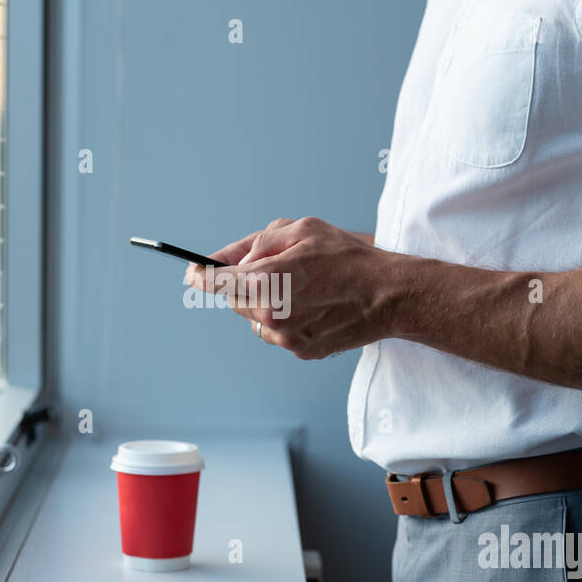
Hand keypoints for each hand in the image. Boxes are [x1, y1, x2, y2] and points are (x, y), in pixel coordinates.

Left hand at [185, 217, 402, 359]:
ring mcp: (284, 337)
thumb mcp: (301, 231)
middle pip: (233, 300)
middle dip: (245, 284)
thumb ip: (254, 244)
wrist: (388, 295)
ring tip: (301, 288)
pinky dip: (284, 319)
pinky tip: (311, 306)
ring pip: (253, 319)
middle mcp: (269, 314)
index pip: (214, 282)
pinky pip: (276, 332)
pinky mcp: (299, 351)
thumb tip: (221, 260)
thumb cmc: (347, 257)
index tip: (192, 272)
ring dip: (264, 304)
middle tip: (275, 269)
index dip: (200, 275)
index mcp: (266, 281)